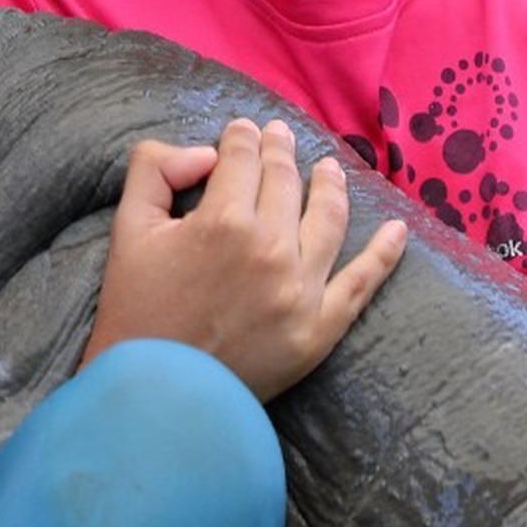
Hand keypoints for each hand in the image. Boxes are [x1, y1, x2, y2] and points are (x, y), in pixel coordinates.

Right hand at [84, 118, 407, 401]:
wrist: (155, 395)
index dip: (240, 138)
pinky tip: (398, 230)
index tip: (242, 130)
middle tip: (279, 136)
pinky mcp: (320, 329)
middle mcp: (272, 248)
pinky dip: (385, 254)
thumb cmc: (135, 311)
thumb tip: (204, 154)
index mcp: (223, 220)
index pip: (242, 159)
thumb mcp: (128, 227)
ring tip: (329, 169)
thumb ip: (156, 170)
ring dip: (331, 186)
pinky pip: (362, 282)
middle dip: (280, 152)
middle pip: (285, 183)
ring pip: (328, 219)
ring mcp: (302, 290)